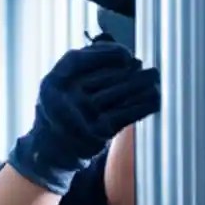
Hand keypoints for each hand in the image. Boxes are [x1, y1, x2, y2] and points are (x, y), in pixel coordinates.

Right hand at [7, 40, 159, 195]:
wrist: (50, 151)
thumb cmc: (62, 110)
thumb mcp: (59, 85)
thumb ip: (82, 66)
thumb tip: (122, 54)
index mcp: (53, 82)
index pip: (80, 60)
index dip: (105, 53)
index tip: (125, 53)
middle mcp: (65, 98)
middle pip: (106, 76)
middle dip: (130, 70)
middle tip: (146, 66)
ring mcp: (81, 117)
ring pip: (119, 93)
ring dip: (142, 83)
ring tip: (154, 75)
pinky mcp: (97, 133)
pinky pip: (126, 113)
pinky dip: (143, 104)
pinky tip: (155, 97)